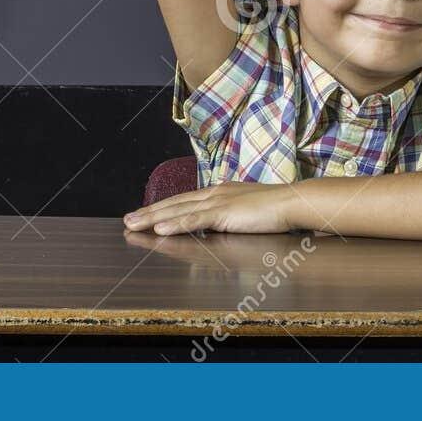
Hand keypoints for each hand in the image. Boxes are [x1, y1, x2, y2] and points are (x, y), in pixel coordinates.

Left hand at [122, 181, 298, 234]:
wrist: (293, 202)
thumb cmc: (277, 209)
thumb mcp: (248, 210)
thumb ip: (232, 216)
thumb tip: (221, 225)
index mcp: (220, 192)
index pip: (185, 200)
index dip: (164, 207)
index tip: (146, 213)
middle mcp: (215, 193)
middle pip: (175, 203)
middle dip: (149, 211)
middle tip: (128, 219)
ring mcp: (218, 201)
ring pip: (178, 210)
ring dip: (153, 217)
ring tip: (133, 224)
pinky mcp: (224, 212)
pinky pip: (194, 220)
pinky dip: (175, 223)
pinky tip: (159, 228)